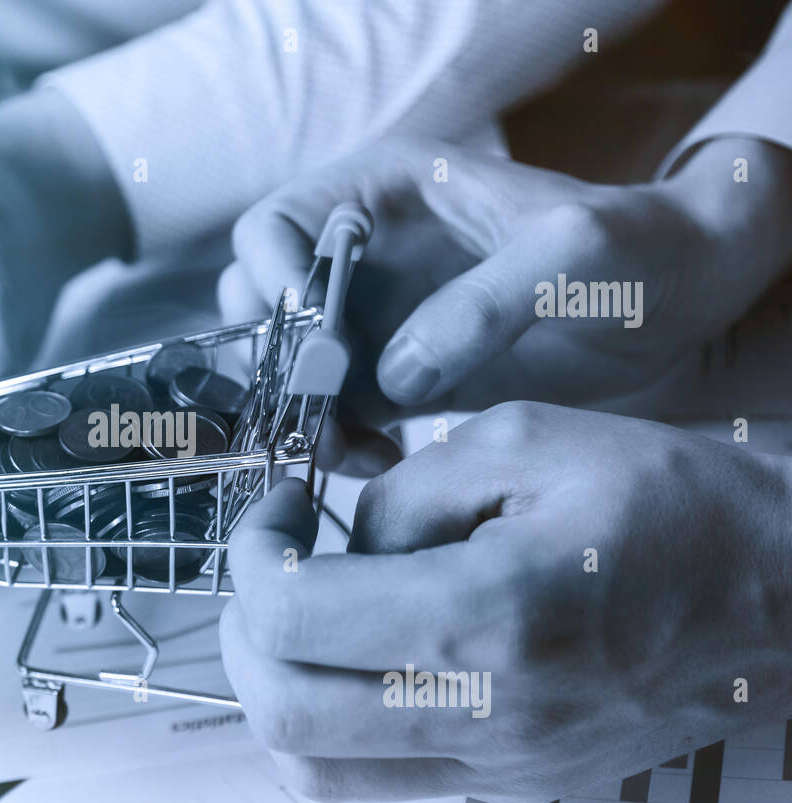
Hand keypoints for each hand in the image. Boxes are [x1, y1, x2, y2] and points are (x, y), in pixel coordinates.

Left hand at [220, 403, 791, 802]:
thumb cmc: (673, 505)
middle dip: (242, 629)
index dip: (250, 554)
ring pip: (316, 768)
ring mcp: (500, 761)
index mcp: (490, 616)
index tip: (278, 513)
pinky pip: (377, 781)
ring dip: (276, 687)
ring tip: (304, 615)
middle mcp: (489, 711)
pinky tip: (358, 657)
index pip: (292, 619)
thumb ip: (403, 490)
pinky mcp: (511, 779)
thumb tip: (335, 539)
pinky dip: (332, 725)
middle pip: (282, 712)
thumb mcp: (526, 441)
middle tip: (270, 565)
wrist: (779, 587)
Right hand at [222, 137, 791, 422]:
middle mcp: (362, 258)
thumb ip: (483, 302)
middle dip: (280, 363)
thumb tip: (395, 372)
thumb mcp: (574, 255)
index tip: (313, 343)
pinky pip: (334, 414)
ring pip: (291, 371)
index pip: (276, 227)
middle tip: (324, 406)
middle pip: (263, 307)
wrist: (684, 306)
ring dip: (304, 416)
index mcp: (386, 194)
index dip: (273, 282)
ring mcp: (373, 321)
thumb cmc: (636, 249)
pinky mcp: (394, 379)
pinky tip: (383, 462)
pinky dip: (339, 444)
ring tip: (359, 450)